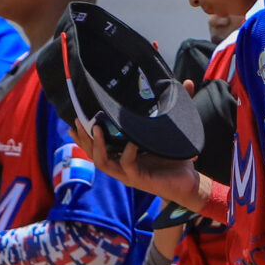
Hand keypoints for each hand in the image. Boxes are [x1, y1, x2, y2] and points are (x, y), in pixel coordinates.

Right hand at [76, 116, 206, 211]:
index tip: (75, 122)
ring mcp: (129, 174)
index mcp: (123, 156)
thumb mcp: (173, 131)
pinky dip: (127, 152)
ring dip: (97, 145)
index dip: (84, 136)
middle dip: (83, 137)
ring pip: (102, 161)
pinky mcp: (140, 179)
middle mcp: (122, 166)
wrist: (190, 183)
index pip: (96, 147)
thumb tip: (187, 82)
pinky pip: (127, 165)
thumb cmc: (178, 159)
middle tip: (77, 121)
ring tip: (96, 128)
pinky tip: (131, 142)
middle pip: (93, 153)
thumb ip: (178, 109)